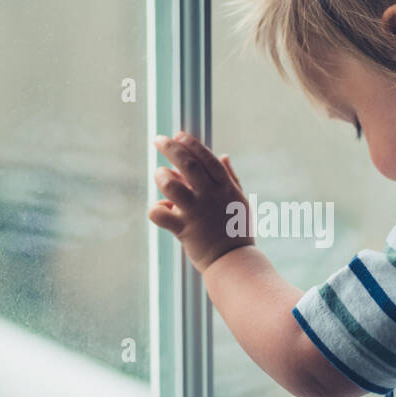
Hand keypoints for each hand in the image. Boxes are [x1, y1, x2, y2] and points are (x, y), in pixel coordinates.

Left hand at [149, 130, 253, 272]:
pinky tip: (162, 212)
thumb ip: (231, 177)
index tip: (179, 134)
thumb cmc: (238, 231)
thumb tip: (223, 155)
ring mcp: (196, 212)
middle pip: (187, 165)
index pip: (207, 158)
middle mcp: (210, 197)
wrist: (234, 262)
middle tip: (158, 139)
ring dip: (161, 176)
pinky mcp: (183, 230)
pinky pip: (160, 215)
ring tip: (161, 175)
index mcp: (225, 188)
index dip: (192, 144)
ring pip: (171, 185)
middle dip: (170, 148)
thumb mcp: (240, 200)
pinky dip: (156, 210)